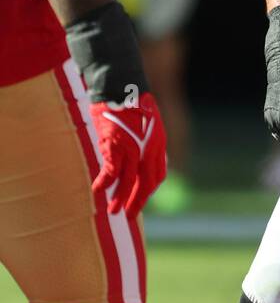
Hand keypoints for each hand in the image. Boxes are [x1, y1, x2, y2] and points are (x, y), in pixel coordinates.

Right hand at [89, 92, 166, 216]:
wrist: (121, 86)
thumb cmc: (130, 102)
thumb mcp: (146, 122)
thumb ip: (145, 142)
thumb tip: (139, 157)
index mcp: (158, 144)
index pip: (157, 175)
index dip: (149, 190)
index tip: (140, 198)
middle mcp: (149, 149)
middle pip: (145, 183)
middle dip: (137, 201)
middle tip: (129, 216)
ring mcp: (133, 149)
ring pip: (128, 181)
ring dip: (120, 198)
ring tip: (113, 211)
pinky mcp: (116, 146)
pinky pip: (111, 171)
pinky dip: (105, 183)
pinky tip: (98, 190)